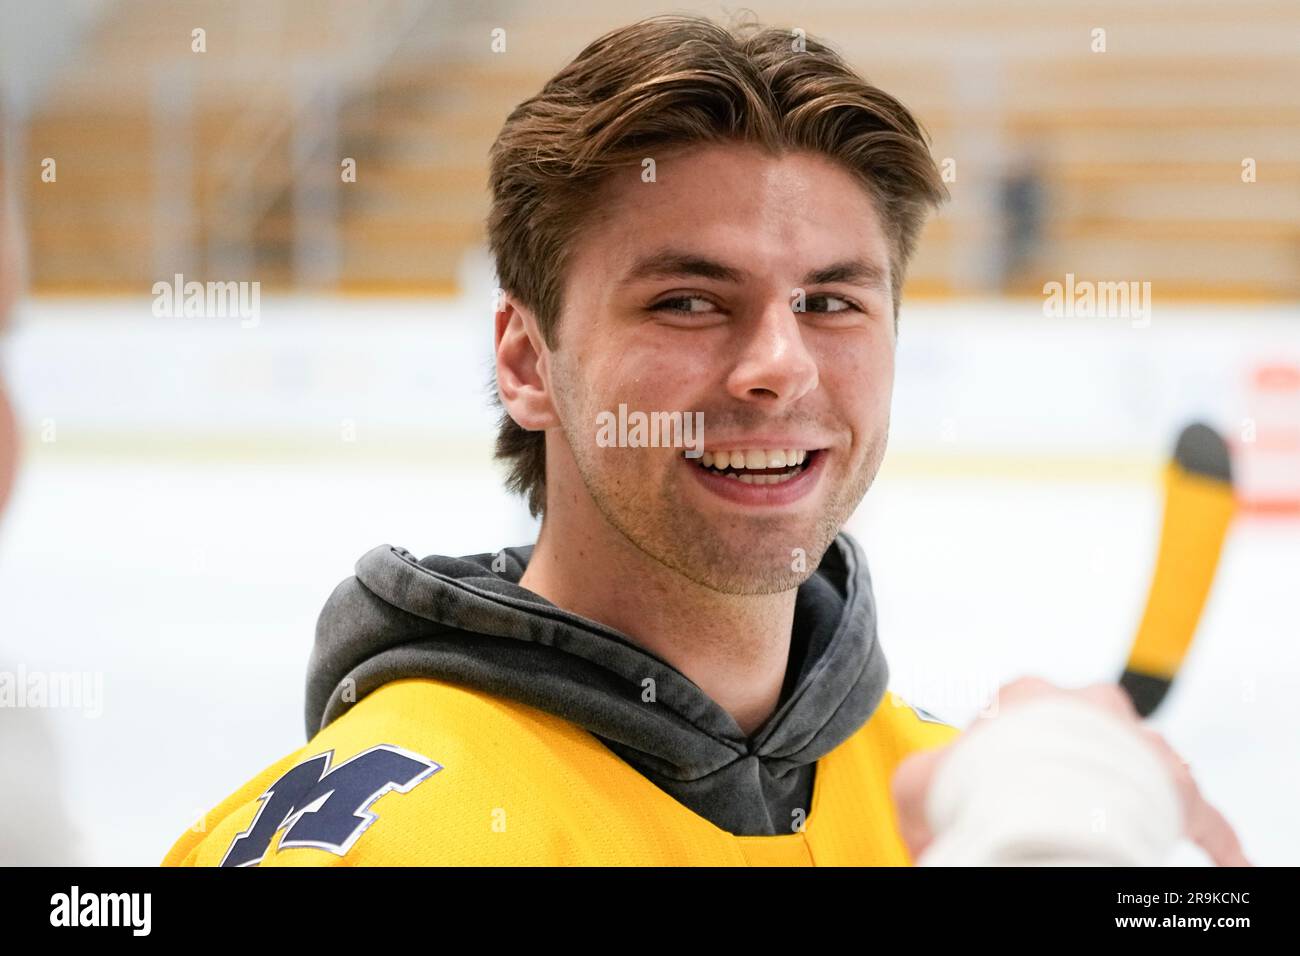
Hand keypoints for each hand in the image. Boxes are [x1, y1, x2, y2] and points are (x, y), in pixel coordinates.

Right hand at [891, 676, 1251, 865]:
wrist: (1047, 821)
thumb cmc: (990, 791)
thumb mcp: (921, 782)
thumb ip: (919, 782)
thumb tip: (921, 816)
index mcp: (1028, 695)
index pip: (1012, 718)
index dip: (998, 761)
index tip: (991, 791)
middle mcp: (1090, 706)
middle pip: (1079, 737)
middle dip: (1066, 771)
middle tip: (1046, 812)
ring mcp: (1138, 743)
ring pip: (1134, 766)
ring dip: (1122, 795)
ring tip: (1104, 837)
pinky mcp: (1178, 787)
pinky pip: (1201, 815)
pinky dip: (1208, 840)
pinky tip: (1221, 862)